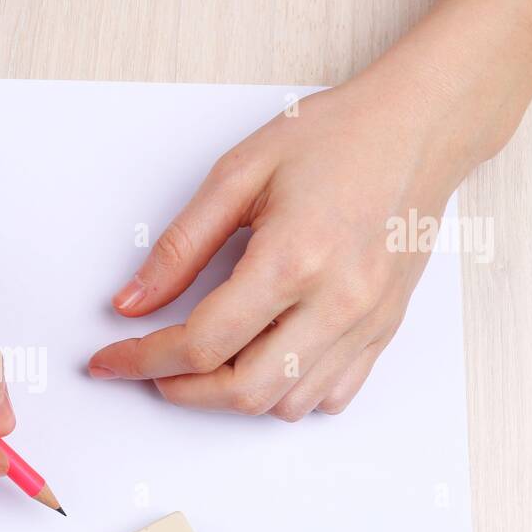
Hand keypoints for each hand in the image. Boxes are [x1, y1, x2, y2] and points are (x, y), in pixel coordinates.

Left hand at [88, 78, 467, 419]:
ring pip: (286, 404)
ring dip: (233, 395)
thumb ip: (179, 246)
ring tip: (206, 360)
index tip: (111, 361)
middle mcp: (336, 302)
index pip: (202, 343)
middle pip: (242, 390)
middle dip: (181, 390)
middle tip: (150, 368)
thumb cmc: (334, 138)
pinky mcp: (384, 329)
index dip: (144, 359)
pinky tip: (263, 358)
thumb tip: (131, 303)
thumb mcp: (238, 174)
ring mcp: (366, 322)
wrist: (419, 126)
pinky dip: (286, 393)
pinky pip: (330, 395)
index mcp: (293, 259)